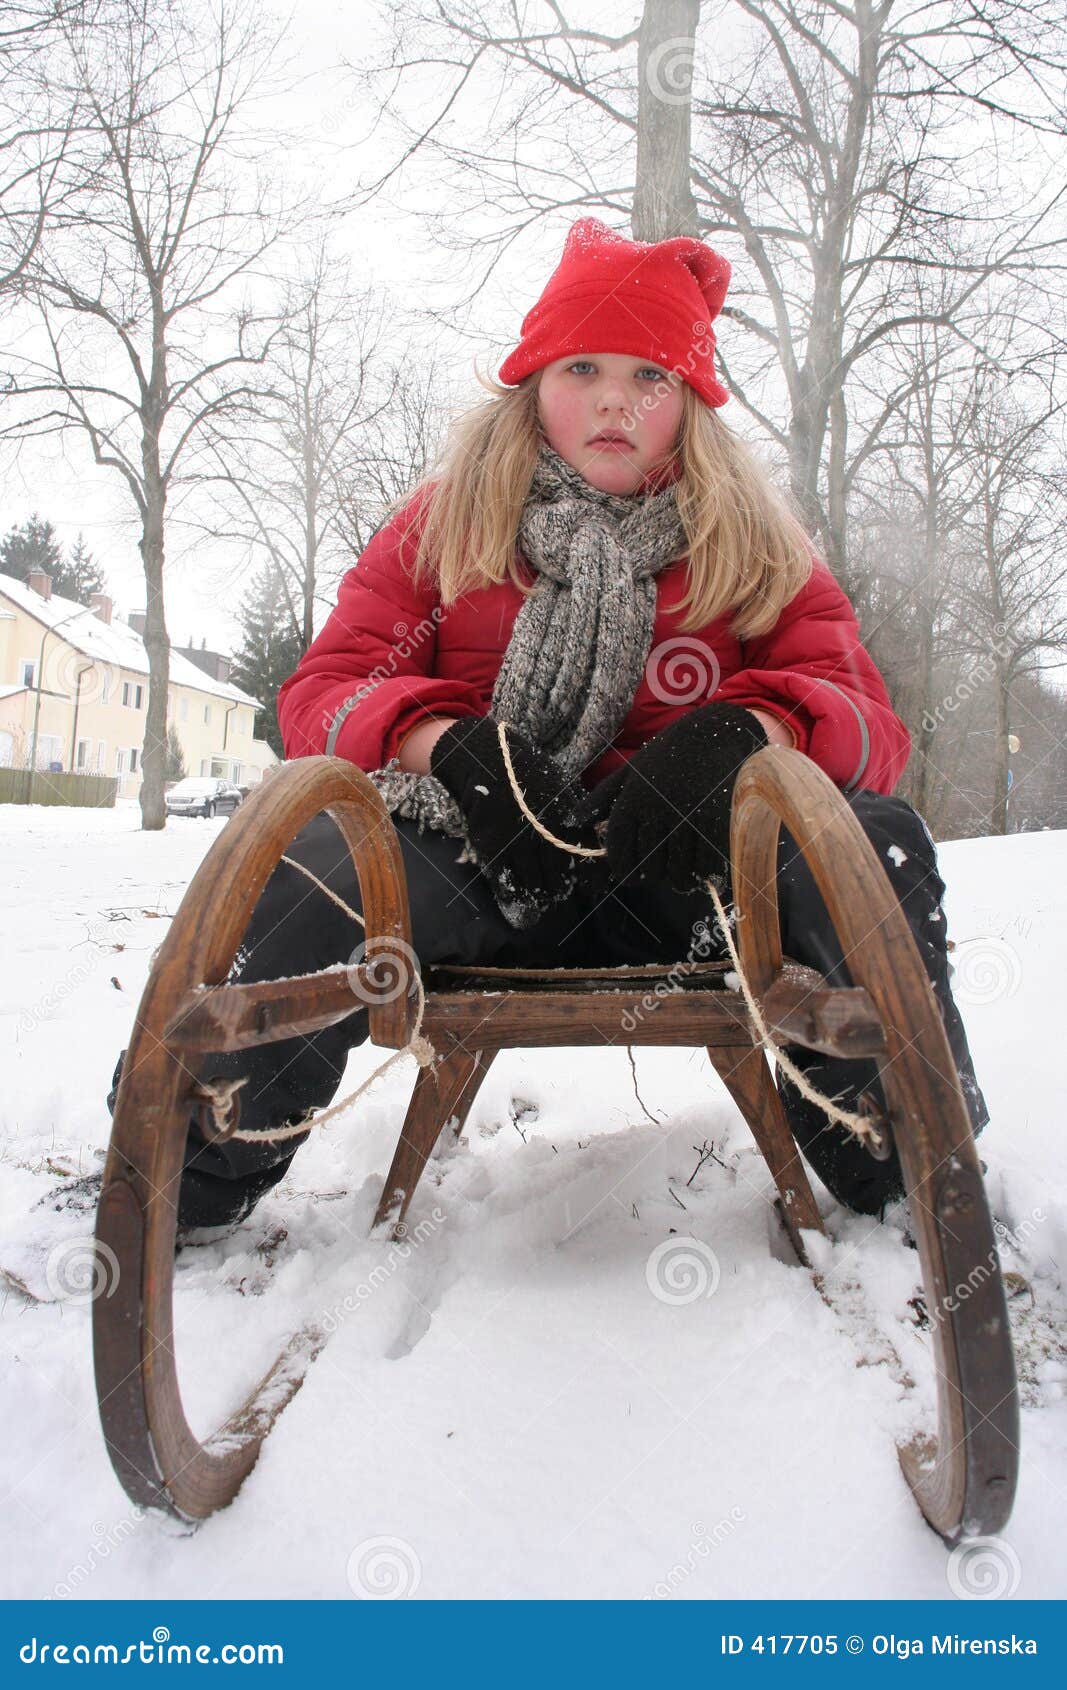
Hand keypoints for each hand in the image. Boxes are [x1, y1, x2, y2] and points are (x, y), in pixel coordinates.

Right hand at [430, 715, 584, 927]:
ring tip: (542, 897)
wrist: (488, 760)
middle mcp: (544, 830)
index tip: (592, 889)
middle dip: (561, 889)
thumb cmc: (529, 773)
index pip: (586, 857)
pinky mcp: (491, 846)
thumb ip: (578, 816)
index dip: (592, 879)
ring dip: (540, 894)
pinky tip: (519, 900)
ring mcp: (516, 840)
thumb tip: (596, 848)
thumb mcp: (562, 787)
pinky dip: (513, 895)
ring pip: (534, 883)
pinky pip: (505, 881)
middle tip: (559, 894)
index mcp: (566, 815)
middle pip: (559, 875)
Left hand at [583, 704, 769, 893]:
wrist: (718, 731)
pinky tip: (702, 862)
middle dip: (652, 875)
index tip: (630, 875)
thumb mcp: (632, 770)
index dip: (623, 868)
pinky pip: (705, 863)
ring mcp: (687, 816)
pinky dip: (703, 870)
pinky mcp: (715, 821)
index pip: (620, 848)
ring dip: (679, 877)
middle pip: (649, 865)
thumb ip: (603, 798)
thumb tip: (573, 821)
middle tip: (660, 872)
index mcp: (633, 797)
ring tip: (682, 872)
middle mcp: (656, 808)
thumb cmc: (670, 753)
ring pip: (678, 870)